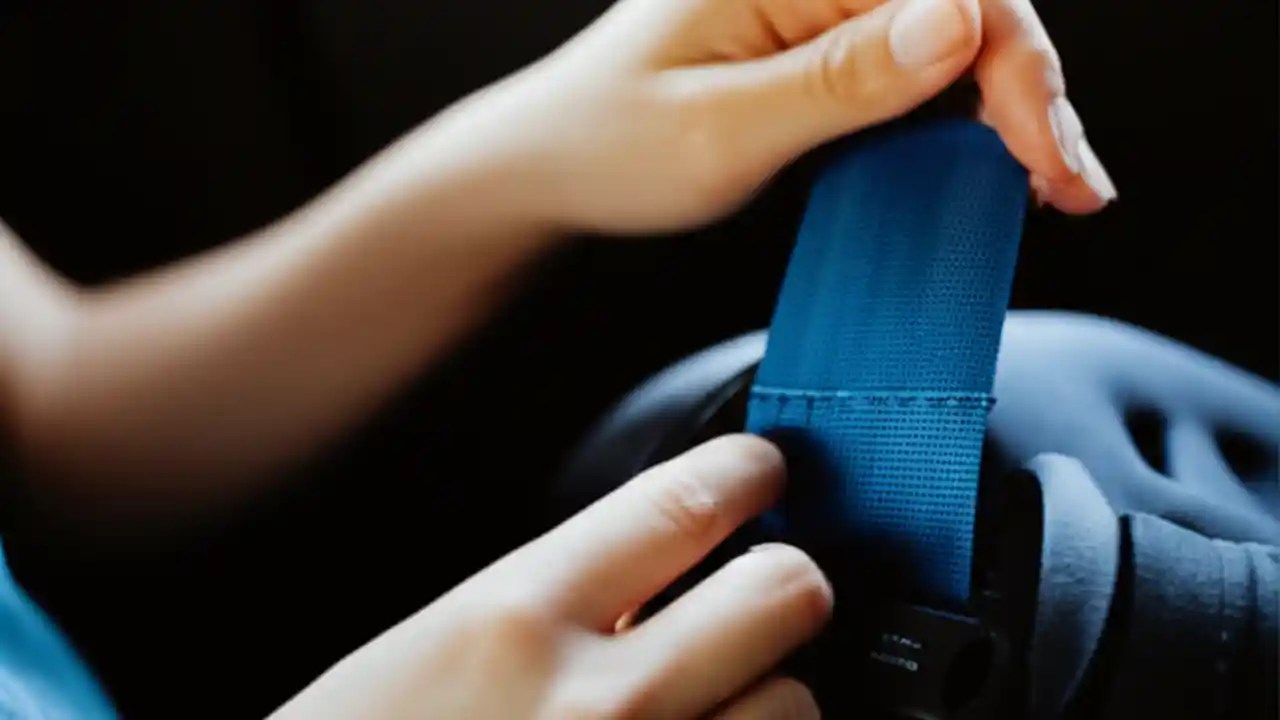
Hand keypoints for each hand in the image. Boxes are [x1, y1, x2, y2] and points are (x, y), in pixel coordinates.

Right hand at [270, 435, 830, 718]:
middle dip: (785, 584)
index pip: (681, 502)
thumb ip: (557, 604)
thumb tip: (664, 573)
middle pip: (784, 593)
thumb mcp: (438, 650)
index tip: (763, 471)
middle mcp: (599, 706)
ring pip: (796, 707)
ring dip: (766, 701)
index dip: (745, 471)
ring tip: (713, 708)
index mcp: (515, 621)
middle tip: (766, 592)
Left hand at [440, 0, 1114, 233]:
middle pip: (963, 6)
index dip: (1015, 68)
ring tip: (1051, 185)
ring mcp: (811, 4)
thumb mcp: (722, 131)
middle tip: (1070, 188)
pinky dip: (958, 116)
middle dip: (1029, 93)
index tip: (1044, 158)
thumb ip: (840, 79)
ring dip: (1007, 108)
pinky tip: (989, 160)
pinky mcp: (812, 44)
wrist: (550, 165)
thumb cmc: (609, 148)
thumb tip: (961, 20)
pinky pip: (907, 66)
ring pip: (948, 37)